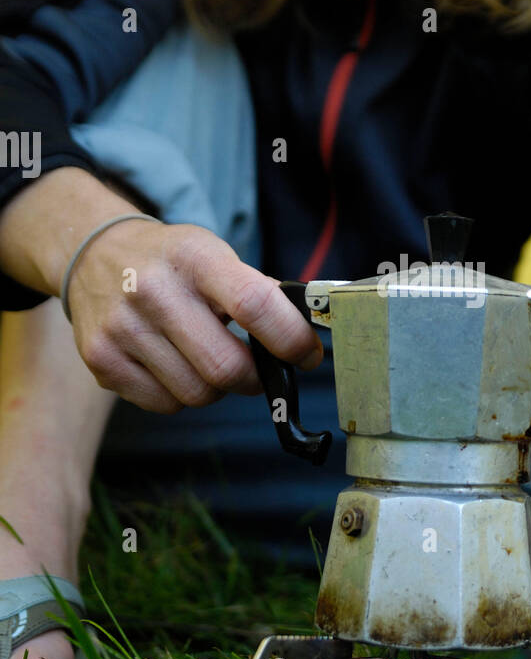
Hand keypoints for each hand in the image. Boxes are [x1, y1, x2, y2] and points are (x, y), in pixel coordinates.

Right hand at [66, 221, 322, 412]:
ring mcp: (122, 328)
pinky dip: (181, 395)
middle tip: (259, 370)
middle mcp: (153, 290)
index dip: (290, 339)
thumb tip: (308, 335)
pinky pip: (165, 404)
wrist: (95, 254)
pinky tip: (175, 365)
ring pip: (197, 395)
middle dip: (255, 378)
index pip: (253, 305)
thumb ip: (260, 292)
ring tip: (208, 359)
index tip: (306, 354)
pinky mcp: (101, 360)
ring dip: (217, 388)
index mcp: (194, 258)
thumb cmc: (171, 260)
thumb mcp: (215, 254)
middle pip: (225, 368)